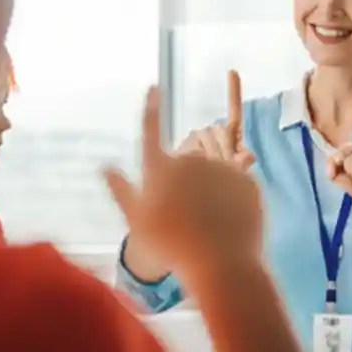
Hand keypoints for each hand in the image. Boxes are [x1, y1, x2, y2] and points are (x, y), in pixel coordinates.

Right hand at [105, 87, 263, 282]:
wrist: (221, 265)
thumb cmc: (172, 247)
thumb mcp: (138, 221)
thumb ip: (121, 190)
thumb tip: (105, 168)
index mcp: (160, 169)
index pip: (152, 130)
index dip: (152, 108)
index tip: (154, 86)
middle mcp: (190, 161)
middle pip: (188, 157)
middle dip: (188, 175)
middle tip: (187, 211)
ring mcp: (221, 167)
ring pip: (214, 167)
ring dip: (212, 183)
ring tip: (208, 217)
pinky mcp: (246, 178)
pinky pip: (237, 179)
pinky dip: (232, 194)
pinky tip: (227, 219)